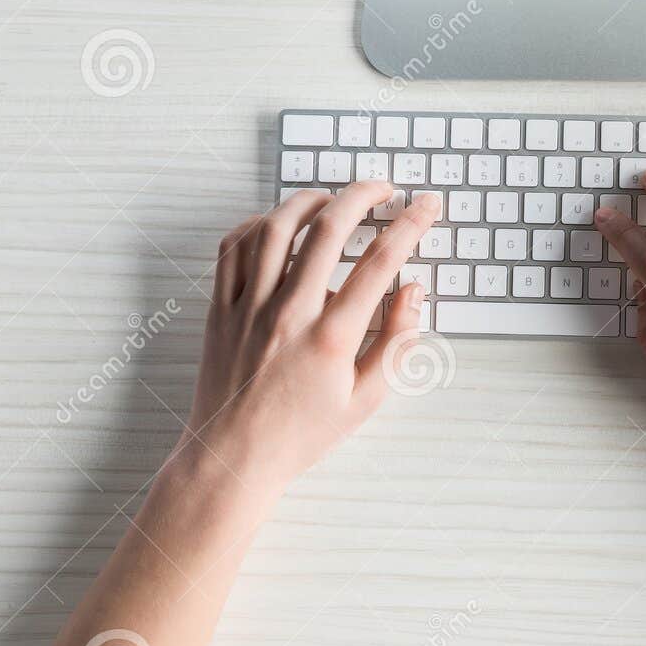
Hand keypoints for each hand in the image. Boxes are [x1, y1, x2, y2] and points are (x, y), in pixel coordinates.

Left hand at [181, 183, 437, 495]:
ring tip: (332, 198)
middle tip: (382, 187)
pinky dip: (256, 225)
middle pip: (328, 229)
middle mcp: (289, 314)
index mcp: (330, 338)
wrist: (233, 458)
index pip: (380, 263)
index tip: (425, 205)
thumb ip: (396, 342)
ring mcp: (249, 308)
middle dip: (362, 195)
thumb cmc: (300, 435)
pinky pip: (232, 248)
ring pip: (276, 227)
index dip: (410, 225)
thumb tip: (414, 292)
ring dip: (309, 200)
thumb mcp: (365, 400)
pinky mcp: (220, 309)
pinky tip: (276, 224)